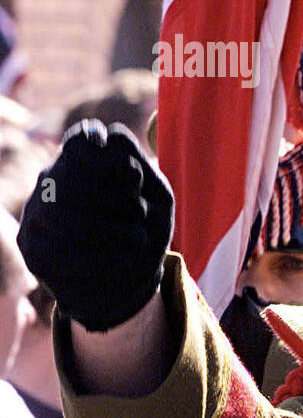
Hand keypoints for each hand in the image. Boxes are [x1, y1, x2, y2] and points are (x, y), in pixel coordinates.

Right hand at [18, 120, 173, 330]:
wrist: (129, 281)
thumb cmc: (144, 229)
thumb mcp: (155, 197)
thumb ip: (136, 166)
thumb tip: (107, 136)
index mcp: (81, 160)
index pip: (82, 139)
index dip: (111, 157)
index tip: (135, 177)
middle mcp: (49, 180)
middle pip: (73, 176)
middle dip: (118, 198)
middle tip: (141, 214)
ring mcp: (35, 214)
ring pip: (63, 213)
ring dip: (113, 229)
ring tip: (139, 238)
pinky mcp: (33, 249)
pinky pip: (64, 250)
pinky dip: (105, 257)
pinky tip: (124, 259)